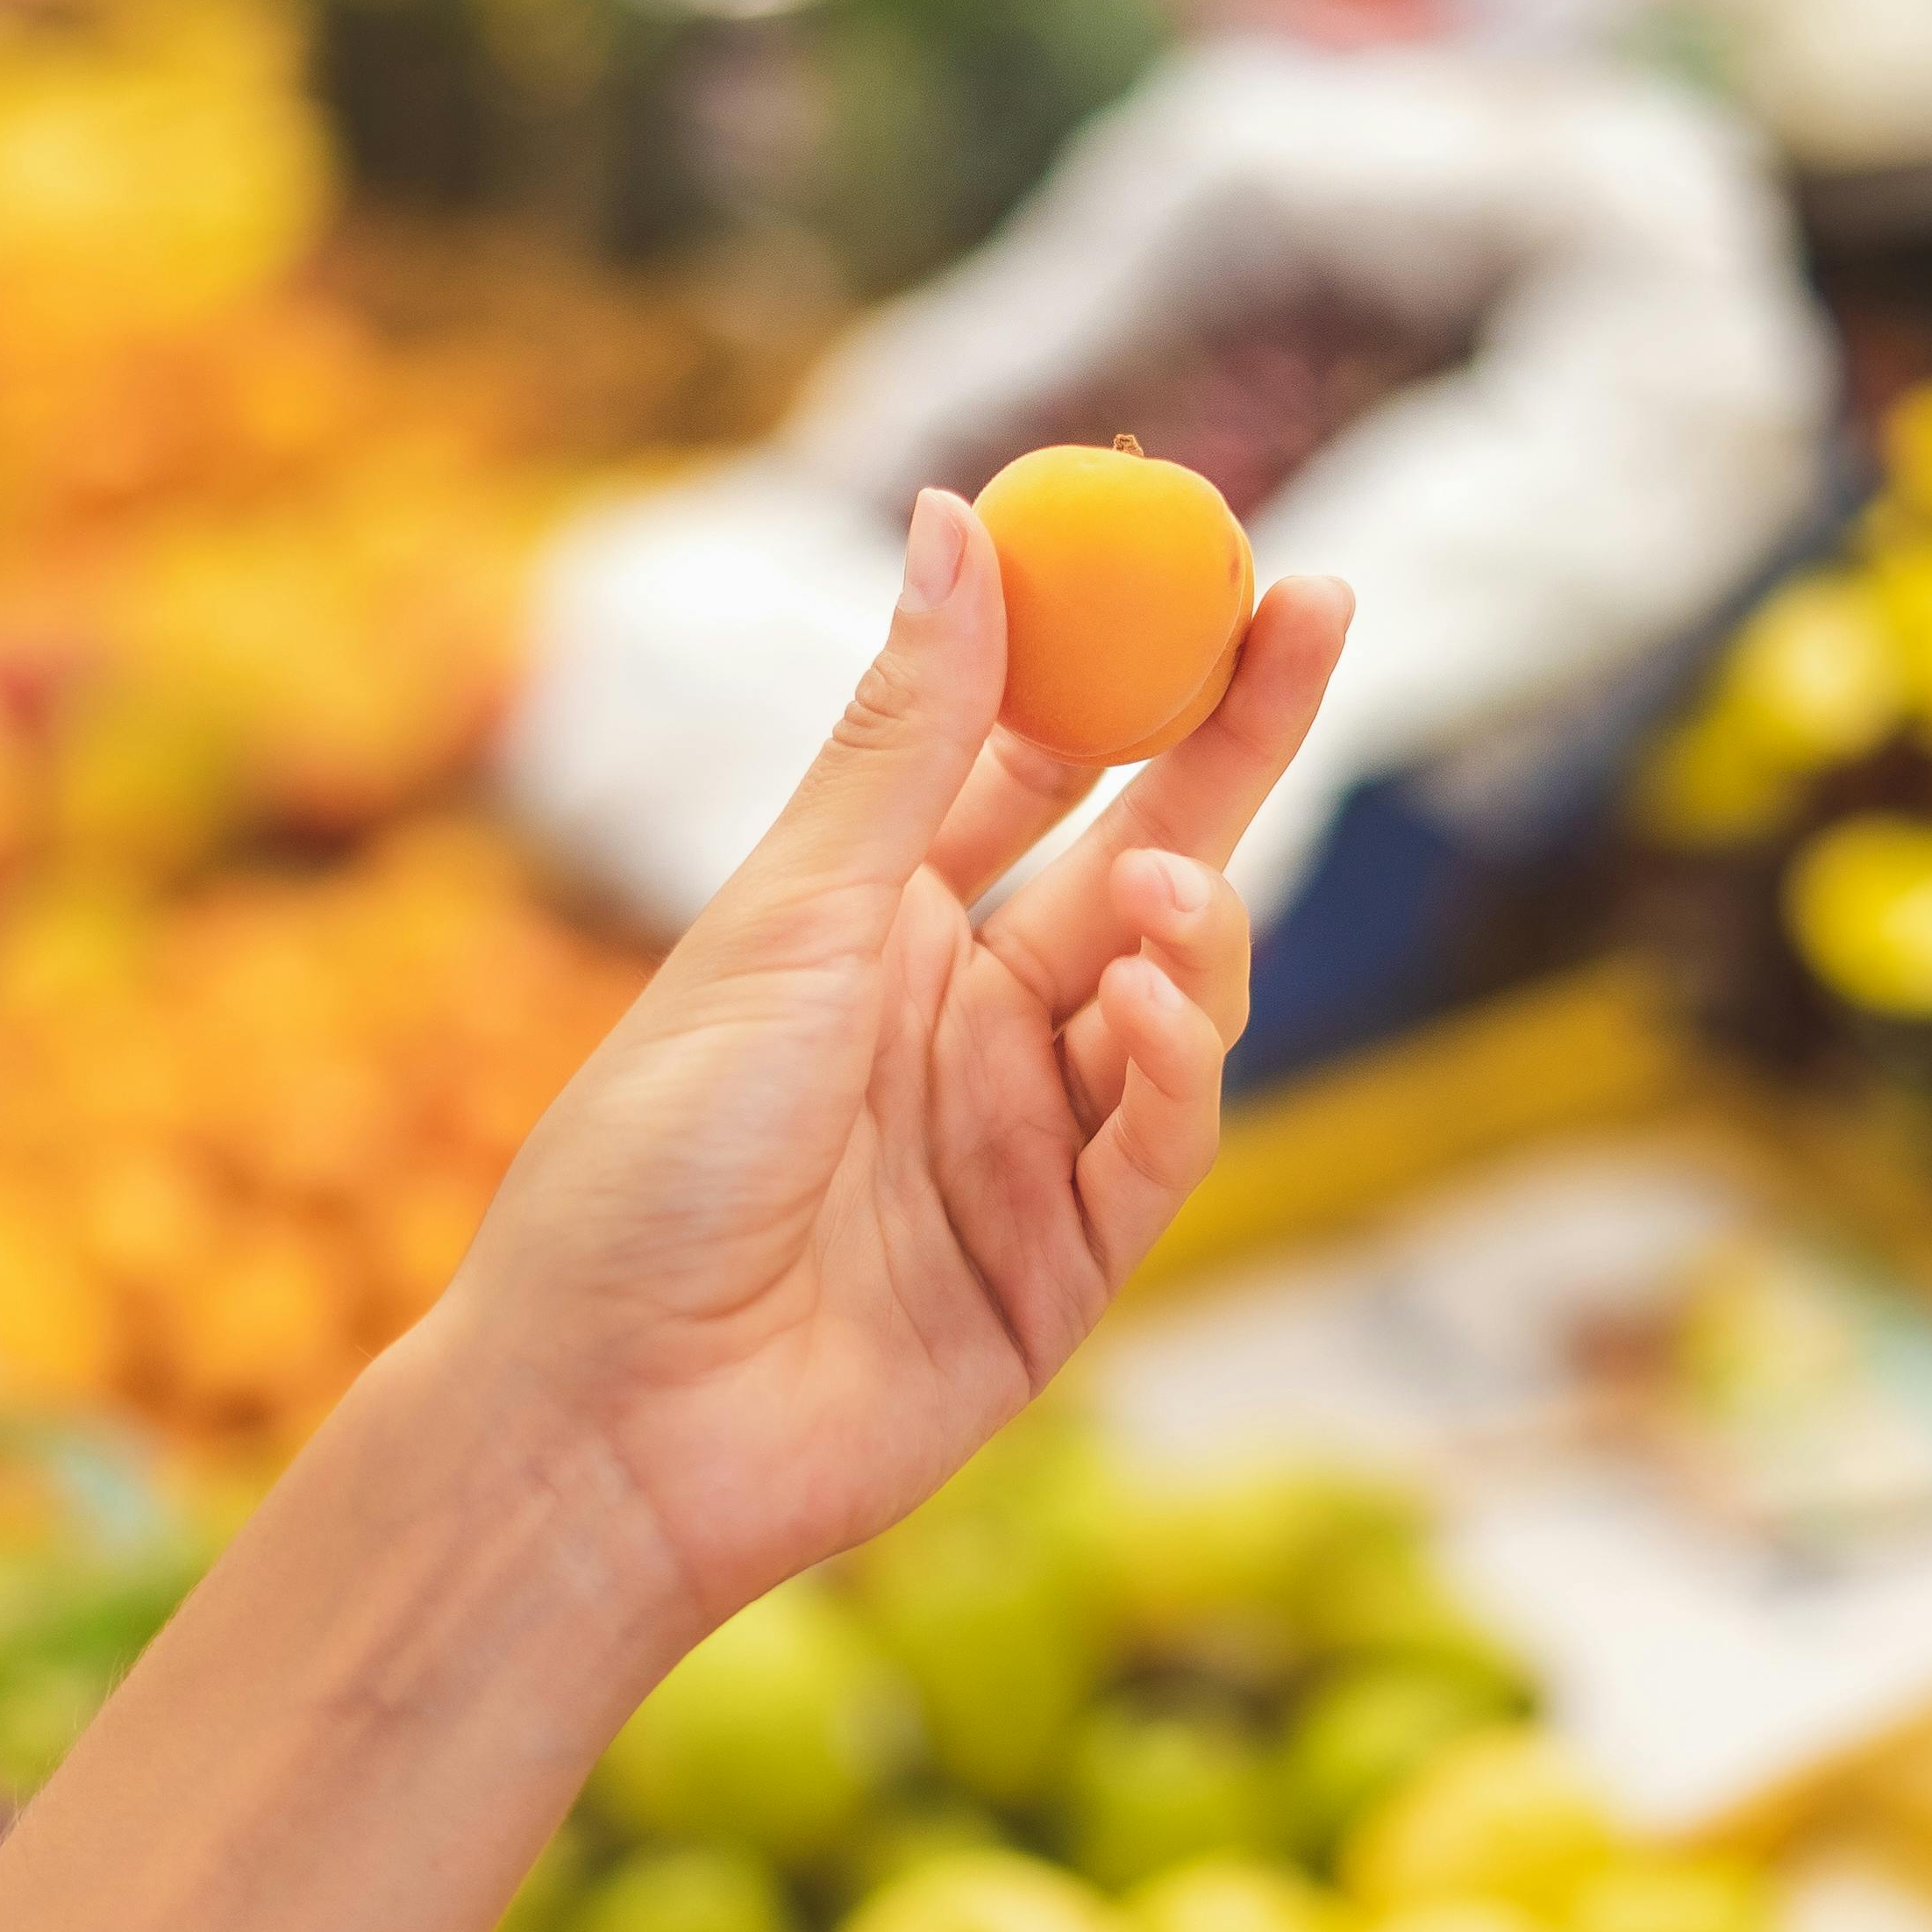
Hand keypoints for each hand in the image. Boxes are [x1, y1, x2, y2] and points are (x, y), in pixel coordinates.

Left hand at [457, 488, 1349, 1644]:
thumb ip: (907, 736)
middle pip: (1146, 853)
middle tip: (1326, 616)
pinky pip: (1156, 1147)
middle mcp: (965, 1020)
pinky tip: (1143, 1019)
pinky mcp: (1063, 1269)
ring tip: (1172, 887)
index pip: (1042, 760)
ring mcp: (1024, 1143)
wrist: (606, 1414)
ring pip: (1178, 1001)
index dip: (1130, 659)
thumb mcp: (791, 919)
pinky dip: (1171, 1072)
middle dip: (1237, 741)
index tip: (1213, 552)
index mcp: (880, 920)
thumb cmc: (651, 1156)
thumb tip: (956, 517)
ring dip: (1200, 928)